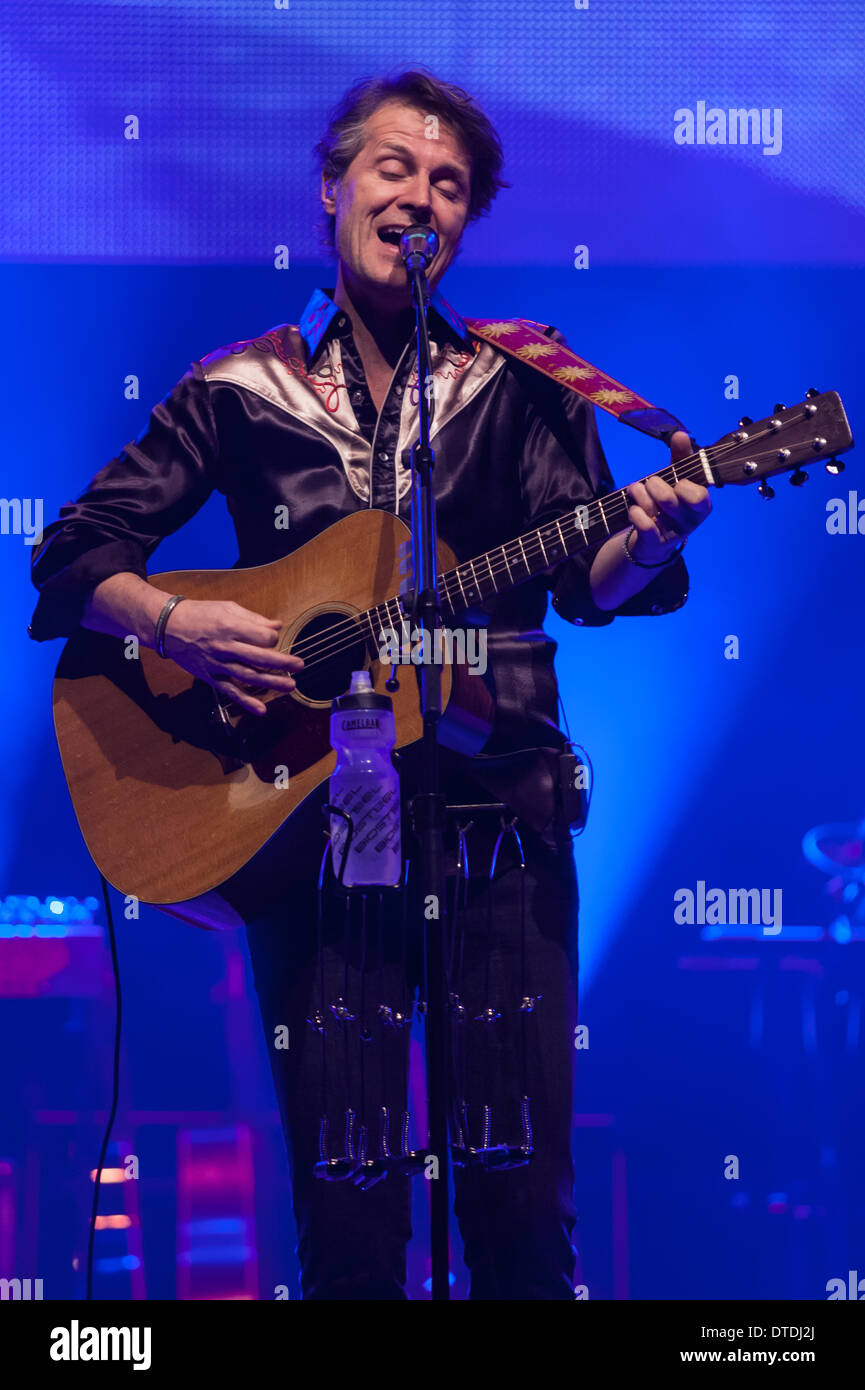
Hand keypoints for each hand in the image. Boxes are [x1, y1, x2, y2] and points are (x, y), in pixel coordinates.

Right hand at [160, 599, 303, 716]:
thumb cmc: (200, 613)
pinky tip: (261, 710)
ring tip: (290, 686)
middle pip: (259, 657)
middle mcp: (225, 646)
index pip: (262, 636)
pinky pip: (230, 691)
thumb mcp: (227, 608)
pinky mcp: (211, 677)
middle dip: (282, 662)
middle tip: (300, 665)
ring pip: (248, 676)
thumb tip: (277, 626)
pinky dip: (246, 702)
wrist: (168, 627)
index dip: (272, 638)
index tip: (272, 639)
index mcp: (231, 626)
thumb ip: (253, 619)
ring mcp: (218, 663)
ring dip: (271, 683)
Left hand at [626, 430, 711, 563]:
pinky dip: (634, 512)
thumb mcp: (676, 479)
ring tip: (635, 491)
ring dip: (639, 494)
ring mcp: (672, 534)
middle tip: (650, 483)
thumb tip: (681, 434)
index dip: (683, 485)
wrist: (652, 540)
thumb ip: (680, 457)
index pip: (699, 494)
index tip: (676, 481)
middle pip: (671, 498)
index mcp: (701, 505)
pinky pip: (644, 525)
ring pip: (654, 508)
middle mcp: (690, 521)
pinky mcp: (654, 544)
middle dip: (654, 485)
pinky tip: (633, 509)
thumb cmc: (667, 503)